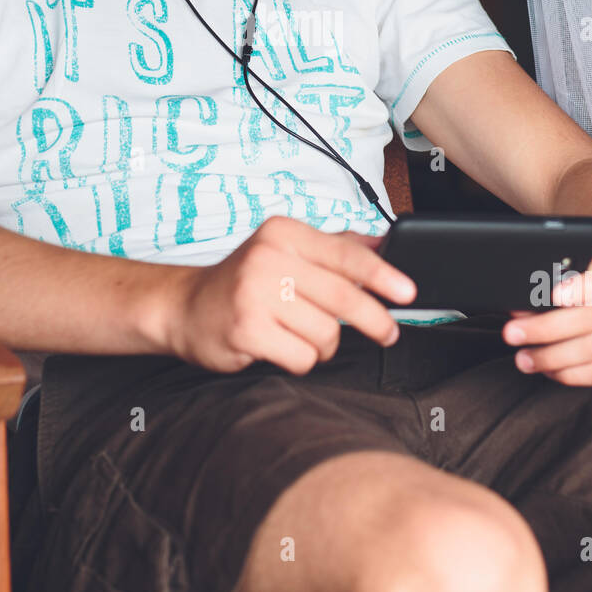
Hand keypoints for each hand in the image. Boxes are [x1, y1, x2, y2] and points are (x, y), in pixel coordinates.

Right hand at [166, 215, 416, 374]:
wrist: (183, 307)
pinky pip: (303, 357)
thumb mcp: (286, 250)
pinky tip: (284, 348)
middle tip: (388, 333)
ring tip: (304, 337)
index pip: (347, 255)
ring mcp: (255, 295)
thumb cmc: (243, 280)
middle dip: (375, 320)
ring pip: (326, 333)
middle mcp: (268, 257)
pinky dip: (302, 359)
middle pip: (343, 297)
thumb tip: (385, 244)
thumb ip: (335, 247)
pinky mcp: (247, 331)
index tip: (408, 293)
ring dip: (324, 344)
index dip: (384, 276)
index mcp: (283, 232)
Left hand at [501, 235, 591, 385]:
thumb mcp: (582, 254)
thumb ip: (560, 273)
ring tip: (524, 358)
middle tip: (513, 333)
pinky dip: (573, 373)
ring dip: (554, 357)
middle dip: (548, 328)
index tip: (553, 296)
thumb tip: (523, 304)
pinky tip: (550, 369)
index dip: (580, 286)